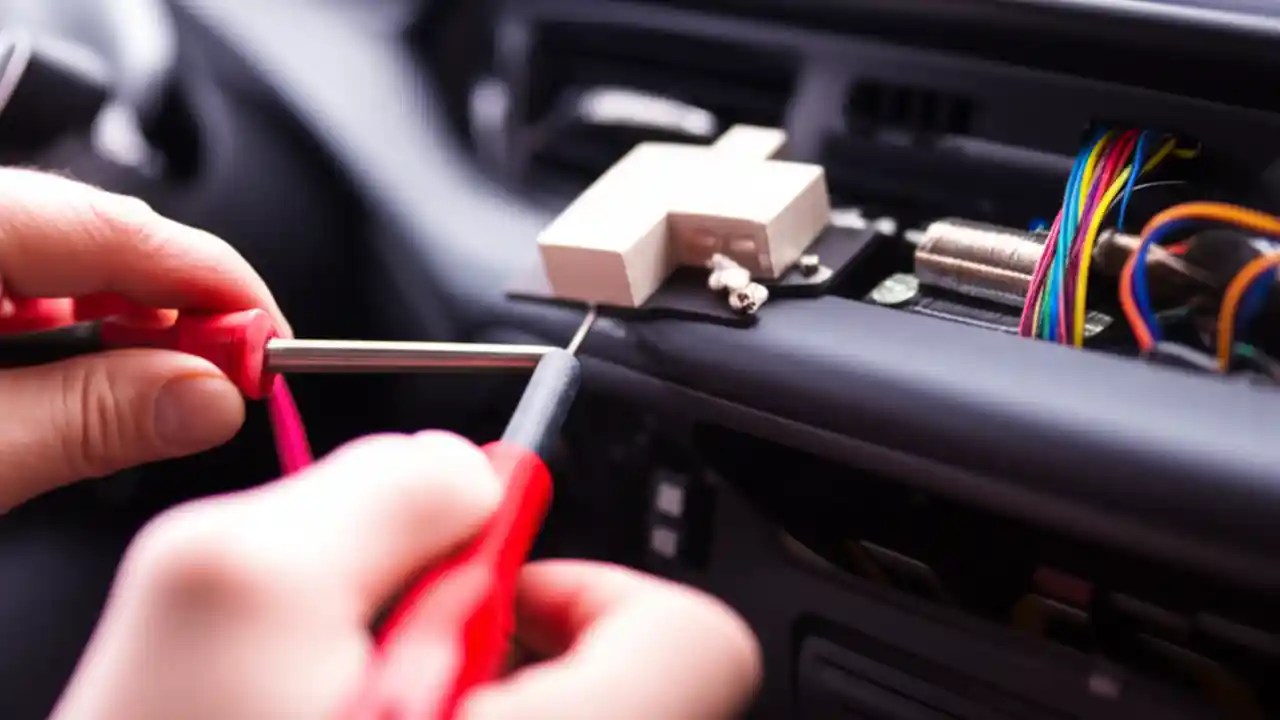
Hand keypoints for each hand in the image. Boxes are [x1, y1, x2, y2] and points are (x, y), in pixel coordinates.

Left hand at [0, 169, 287, 510]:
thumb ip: (89, 417)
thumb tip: (210, 397)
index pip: (121, 227)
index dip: (220, 285)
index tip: (275, 346)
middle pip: (93, 234)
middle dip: (171, 310)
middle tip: (224, 384)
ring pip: (54, 257)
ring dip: (114, 323)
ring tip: (151, 393)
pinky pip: (10, 277)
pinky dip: (56, 326)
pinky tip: (73, 377)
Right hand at [53, 432, 761, 719]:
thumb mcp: (235, 587)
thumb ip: (381, 495)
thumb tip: (464, 477)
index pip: (698, 642)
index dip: (602, 583)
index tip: (495, 583)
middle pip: (612, 680)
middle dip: (486, 636)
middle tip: (377, 657)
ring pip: (531, 716)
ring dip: (433, 687)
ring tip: (319, 706)